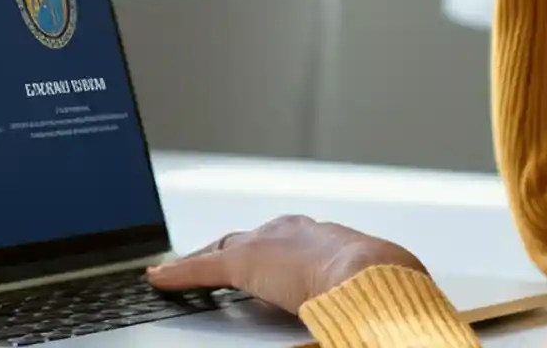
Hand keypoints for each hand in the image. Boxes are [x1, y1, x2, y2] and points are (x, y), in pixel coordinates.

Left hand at [145, 215, 426, 313]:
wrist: (376, 276)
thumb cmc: (387, 287)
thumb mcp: (377, 288)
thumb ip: (366, 295)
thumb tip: (385, 314)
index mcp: (332, 239)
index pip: (291, 241)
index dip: (275, 253)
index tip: (269, 265)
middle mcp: (298, 232)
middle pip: (253, 239)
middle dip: (233, 250)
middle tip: (212, 262)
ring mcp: (271, 244)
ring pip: (226, 248)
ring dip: (204, 260)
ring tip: (182, 274)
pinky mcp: (245, 261)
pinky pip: (202, 268)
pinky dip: (180, 274)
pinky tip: (159, 279)